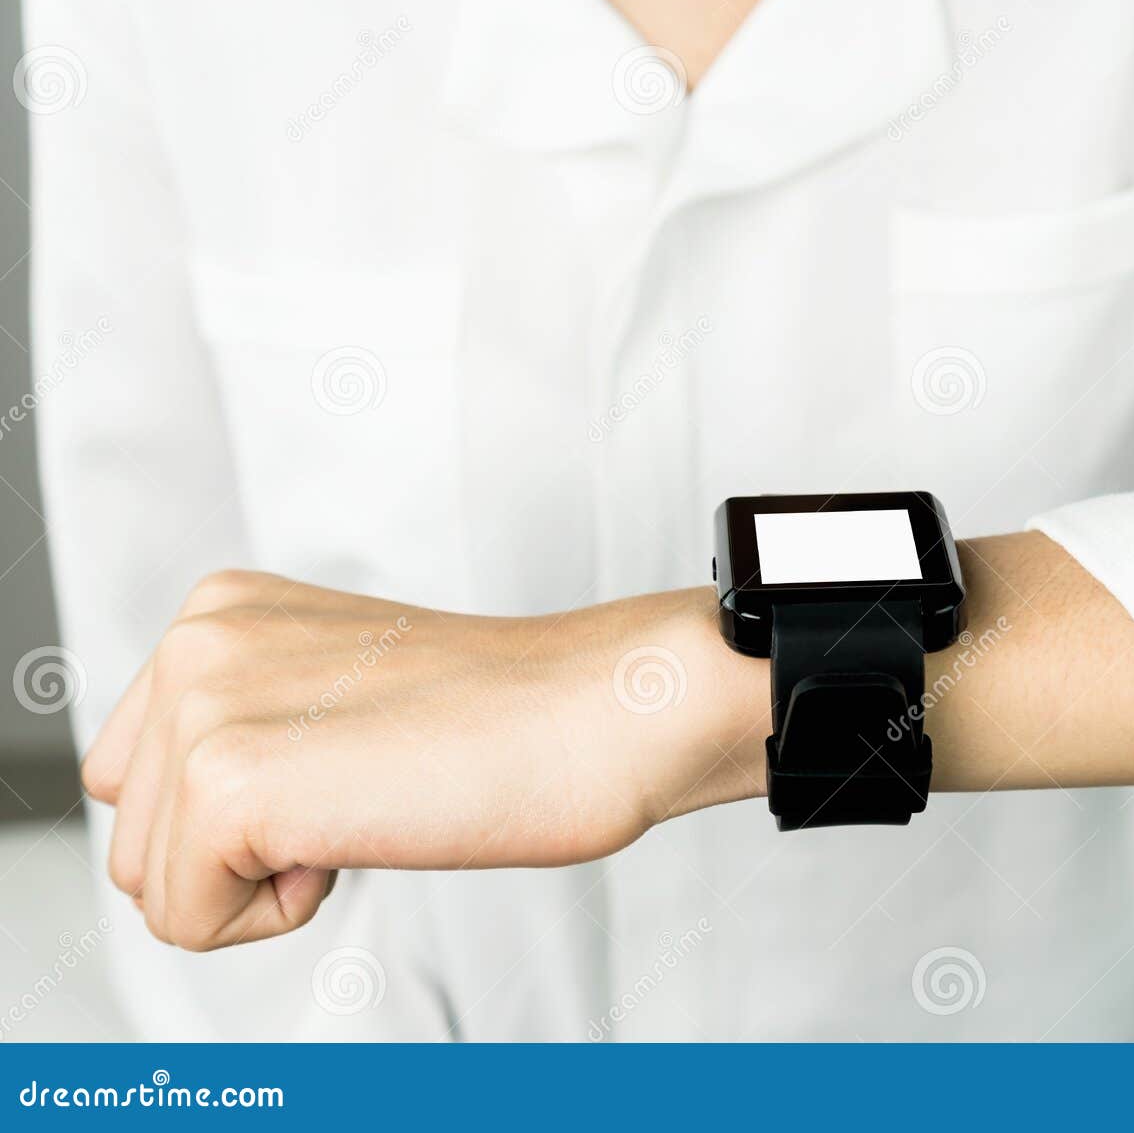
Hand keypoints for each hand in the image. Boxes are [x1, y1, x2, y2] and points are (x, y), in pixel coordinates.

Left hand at [83, 570, 766, 950]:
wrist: (597, 713)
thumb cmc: (509, 718)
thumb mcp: (343, 688)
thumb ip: (257, 721)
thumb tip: (206, 818)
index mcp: (221, 611)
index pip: (141, 775)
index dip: (247, 815)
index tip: (348, 770)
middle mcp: (196, 641)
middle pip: (137, 838)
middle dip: (243, 855)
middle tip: (367, 791)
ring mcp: (205, 706)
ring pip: (155, 886)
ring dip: (264, 882)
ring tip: (371, 804)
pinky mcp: (229, 784)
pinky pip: (191, 921)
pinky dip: (282, 913)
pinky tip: (365, 833)